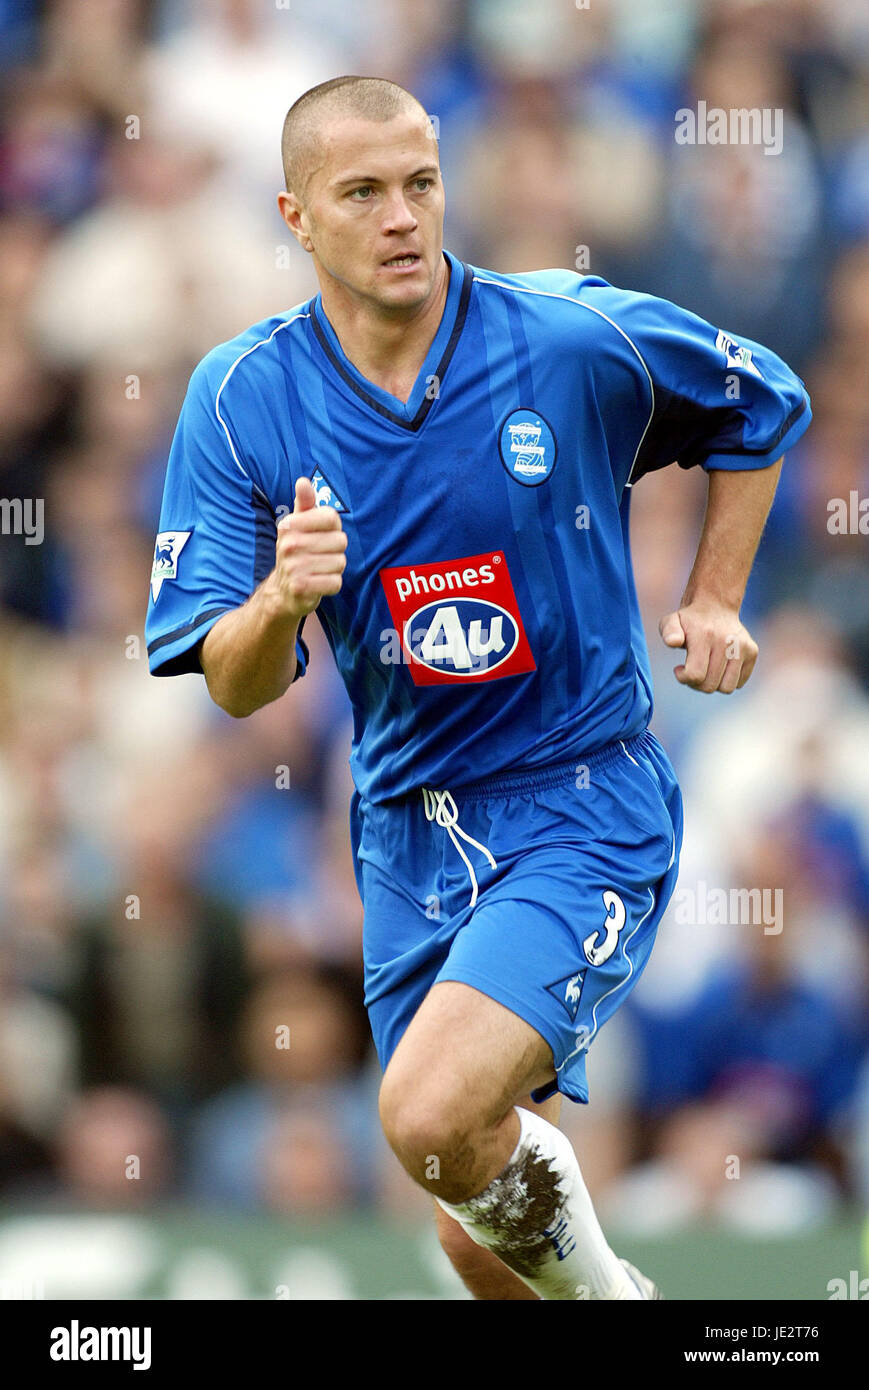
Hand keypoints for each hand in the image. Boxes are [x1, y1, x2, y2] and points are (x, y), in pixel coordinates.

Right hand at [270, 476, 346, 619]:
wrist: (283, 590)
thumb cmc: (296, 552)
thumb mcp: (298, 525)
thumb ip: (304, 503)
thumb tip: (303, 481)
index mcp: (289, 525)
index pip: (331, 517)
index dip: (334, 527)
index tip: (323, 534)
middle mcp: (289, 545)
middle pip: (340, 541)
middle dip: (336, 550)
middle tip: (321, 555)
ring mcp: (294, 567)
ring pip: (340, 562)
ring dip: (334, 568)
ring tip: (319, 569)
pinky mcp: (301, 588)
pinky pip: (336, 582)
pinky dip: (332, 584)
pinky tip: (319, 582)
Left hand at [658, 600, 757, 693]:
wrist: (716, 605)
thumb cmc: (689, 620)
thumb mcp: (670, 622)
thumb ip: (668, 632)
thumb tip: (673, 642)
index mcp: (705, 635)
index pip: (696, 675)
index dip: (684, 678)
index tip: (679, 669)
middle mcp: (727, 641)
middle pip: (710, 685)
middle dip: (696, 684)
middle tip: (692, 670)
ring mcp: (743, 646)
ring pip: (727, 688)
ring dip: (713, 684)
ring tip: (706, 670)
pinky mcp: (752, 652)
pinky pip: (739, 683)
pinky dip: (726, 680)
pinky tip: (719, 667)